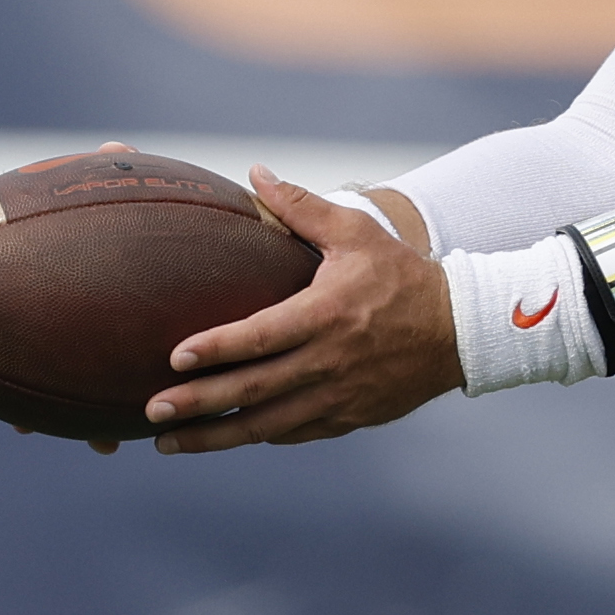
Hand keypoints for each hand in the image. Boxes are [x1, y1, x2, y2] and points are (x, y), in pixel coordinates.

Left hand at [133, 169, 458, 453]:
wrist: (462, 332)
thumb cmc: (402, 274)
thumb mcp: (356, 232)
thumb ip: (301, 207)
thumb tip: (255, 172)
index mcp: (328, 315)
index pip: (262, 337)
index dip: (217, 348)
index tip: (174, 356)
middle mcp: (331, 362)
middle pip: (254, 390)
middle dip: (199, 403)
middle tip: (153, 410)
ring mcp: (340, 397)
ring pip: (268, 425)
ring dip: (216, 435)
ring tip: (168, 441)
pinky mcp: (350, 418)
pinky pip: (294, 433)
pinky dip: (258, 436)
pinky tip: (224, 437)